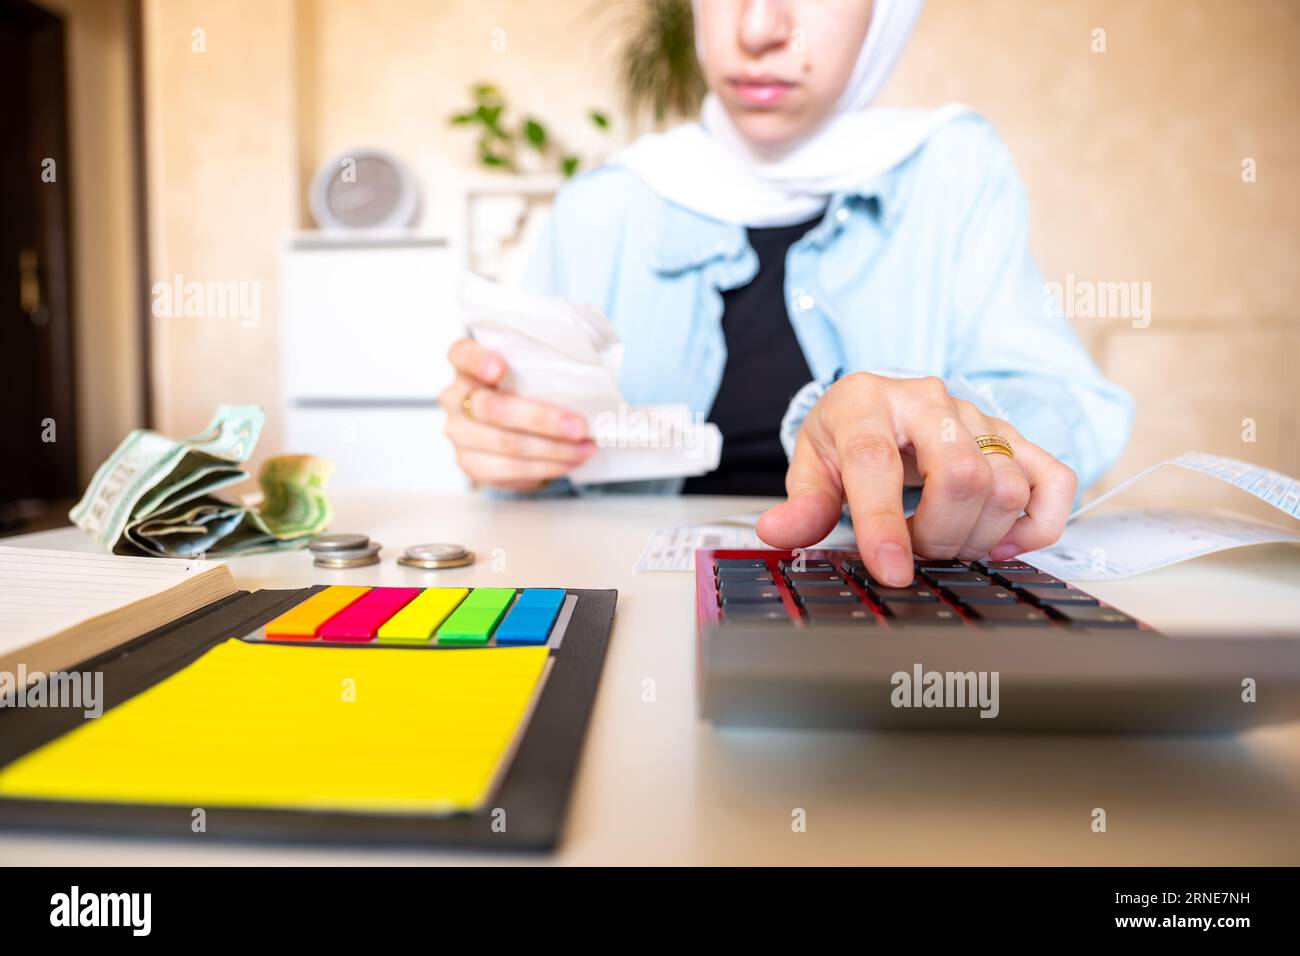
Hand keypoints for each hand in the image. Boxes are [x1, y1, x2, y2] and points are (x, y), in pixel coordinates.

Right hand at [439, 338, 595, 490]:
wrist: (507, 427)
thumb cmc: (523, 391)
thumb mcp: (528, 370)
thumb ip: (541, 369)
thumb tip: (587, 383)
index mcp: (465, 363)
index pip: (462, 354)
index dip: (479, 361)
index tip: (500, 368)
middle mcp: (454, 397)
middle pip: (493, 408)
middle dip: (541, 419)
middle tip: (578, 426)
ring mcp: (458, 432)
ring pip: (506, 443)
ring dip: (553, 449)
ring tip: (584, 448)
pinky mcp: (469, 463)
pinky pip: (509, 469)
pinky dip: (545, 467)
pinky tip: (568, 462)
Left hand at [757, 373, 1077, 586]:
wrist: (877, 404)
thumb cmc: (845, 436)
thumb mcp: (811, 465)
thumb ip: (803, 504)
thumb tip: (776, 532)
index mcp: (866, 403)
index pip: (878, 461)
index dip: (885, 523)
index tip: (892, 572)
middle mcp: (928, 401)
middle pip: (961, 474)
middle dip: (940, 533)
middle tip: (916, 550)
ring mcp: (978, 417)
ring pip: (1006, 485)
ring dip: (978, 536)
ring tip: (943, 542)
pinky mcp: (1014, 438)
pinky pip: (1054, 480)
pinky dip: (1038, 524)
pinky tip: (1002, 542)